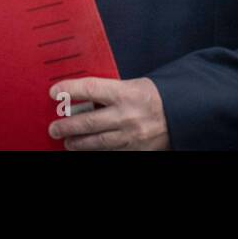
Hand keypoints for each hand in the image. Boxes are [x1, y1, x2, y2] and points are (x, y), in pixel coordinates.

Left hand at [47, 76, 169, 149]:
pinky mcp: (135, 150)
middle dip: (66, 126)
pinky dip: (96, 152)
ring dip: (77, 142)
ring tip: (67, 142)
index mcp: (126, 92)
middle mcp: (126, 115)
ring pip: (96, 142)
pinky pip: (110, 153)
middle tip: (54, 128)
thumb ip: (110, 91)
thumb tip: (82, 96)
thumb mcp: (133, 85)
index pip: (90, 89)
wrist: (183, 113)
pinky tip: (87, 150)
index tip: (54, 92)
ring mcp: (130, 136)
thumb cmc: (156, 96)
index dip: (69, 90)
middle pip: (88, 122)